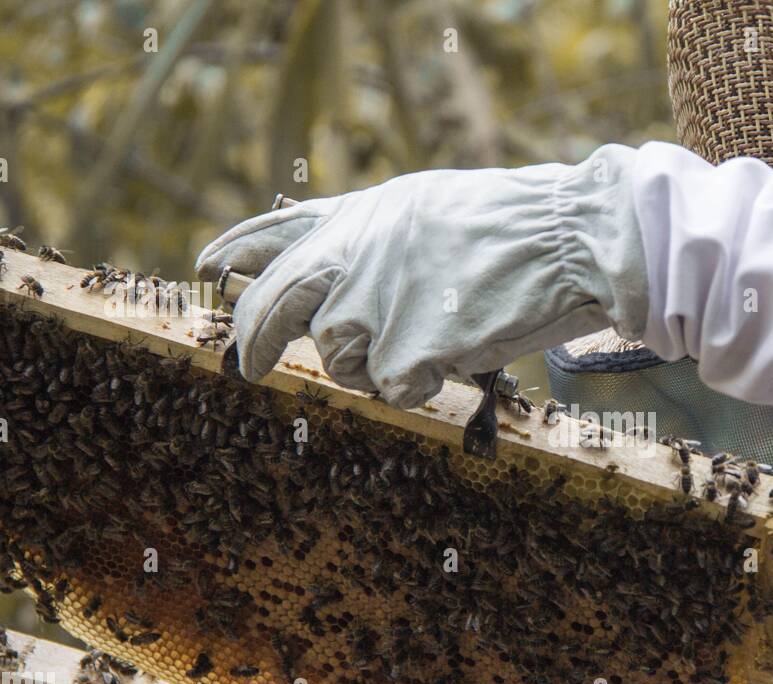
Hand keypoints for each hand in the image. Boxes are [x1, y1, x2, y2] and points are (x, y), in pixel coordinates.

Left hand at [196, 145, 648, 407]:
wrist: (565, 239)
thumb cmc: (506, 223)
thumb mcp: (417, 204)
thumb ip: (359, 227)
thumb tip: (311, 243)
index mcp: (352, 220)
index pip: (268, 237)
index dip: (234, 256)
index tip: (207, 269)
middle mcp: (345, 261)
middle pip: (268, 314)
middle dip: (256, 344)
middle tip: (251, 369)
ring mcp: (369, 310)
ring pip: (340, 365)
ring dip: (374, 366)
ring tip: (430, 336)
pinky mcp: (401, 356)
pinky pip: (392, 391)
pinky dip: (422, 384)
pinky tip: (458, 352)